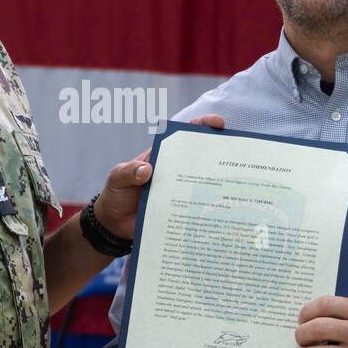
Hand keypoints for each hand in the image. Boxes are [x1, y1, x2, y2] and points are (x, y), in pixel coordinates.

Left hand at [93, 114, 225, 238]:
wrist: (112, 224)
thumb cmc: (115, 194)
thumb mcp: (117, 177)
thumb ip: (128, 171)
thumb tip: (147, 170)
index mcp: (162, 157)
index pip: (183, 136)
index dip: (202, 126)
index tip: (218, 123)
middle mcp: (175, 172)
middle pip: (202, 159)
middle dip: (221, 154)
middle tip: (235, 156)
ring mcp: (180, 192)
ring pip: (204, 184)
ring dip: (219, 184)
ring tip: (234, 186)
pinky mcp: (180, 212)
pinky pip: (196, 209)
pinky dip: (208, 210)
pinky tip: (221, 214)